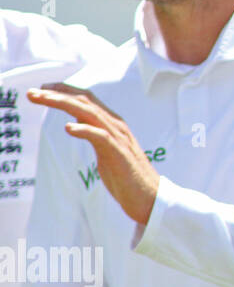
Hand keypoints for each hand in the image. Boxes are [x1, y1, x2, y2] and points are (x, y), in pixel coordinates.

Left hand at [27, 83, 158, 223]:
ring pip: (89, 113)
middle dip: (57, 95)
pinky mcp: (118, 153)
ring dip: (64, 104)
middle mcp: (116, 126)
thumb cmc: (126, 176)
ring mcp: (118, 138)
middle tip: (32, 93)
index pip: (87, 99)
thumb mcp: (105, 149)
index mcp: (113, 124)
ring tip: (43, 100)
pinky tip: (68, 128)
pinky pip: (100, 137)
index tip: (43, 89)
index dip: (65, 91)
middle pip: (85, 102)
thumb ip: (93, 133)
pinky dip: (84, 130)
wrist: (149, 197)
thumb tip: (75, 121)